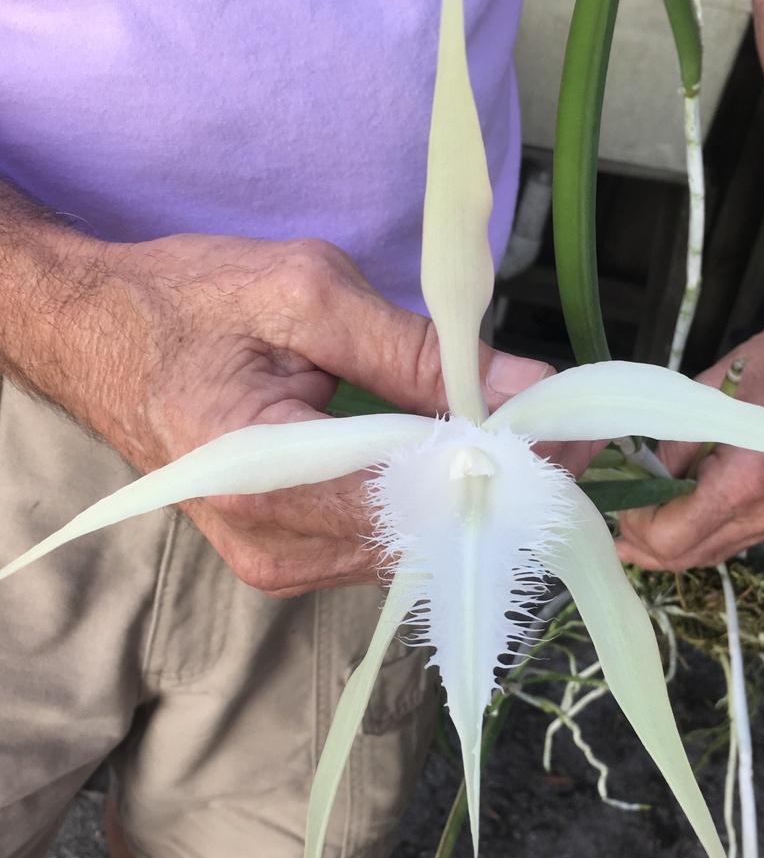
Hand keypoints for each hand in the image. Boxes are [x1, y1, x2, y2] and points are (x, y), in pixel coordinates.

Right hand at [53, 232, 588, 594]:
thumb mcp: (304, 294)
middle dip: (506, 485)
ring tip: (526, 439)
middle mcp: (269, 544)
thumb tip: (523, 385)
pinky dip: (433, 508)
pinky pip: (383, 546)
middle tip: (569, 432)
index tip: (572, 429)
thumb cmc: (187, 301)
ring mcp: (276, 563)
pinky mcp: (285, 559)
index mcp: (260, 474)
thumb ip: (415, 348)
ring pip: (412, 550)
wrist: (98, 334)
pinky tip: (465, 465)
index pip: (414, 494)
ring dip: (476, 499)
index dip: (505, 466)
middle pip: (422, 536)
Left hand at [615, 306, 763, 571]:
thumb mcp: (710, 395)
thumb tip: (642, 474)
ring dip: (681, 540)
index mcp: (746, 482)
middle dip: (650, 545)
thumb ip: (672, 444)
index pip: (670, 539)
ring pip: (718, 552)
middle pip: (692, 557)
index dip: (636, 528)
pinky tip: (696, 506)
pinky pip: (746, 536)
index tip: (622, 505)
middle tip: (622, 530)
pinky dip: (714, 528)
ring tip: (649, 520)